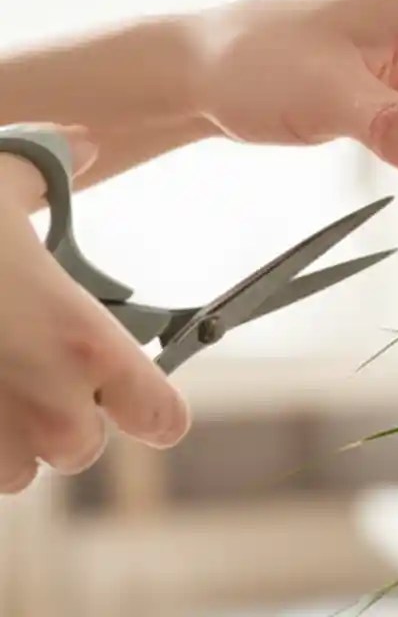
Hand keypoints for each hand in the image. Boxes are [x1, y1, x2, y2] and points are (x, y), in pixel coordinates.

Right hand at [0, 126, 189, 493]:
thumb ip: (48, 169)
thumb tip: (84, 145)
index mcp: (85, 343)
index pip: (162, 417)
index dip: (151, 406)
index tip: (132, 391)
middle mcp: (51, 407)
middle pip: (83, 447)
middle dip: (59, 415)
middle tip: (24, 366)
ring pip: (21, 472)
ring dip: (5, 439)